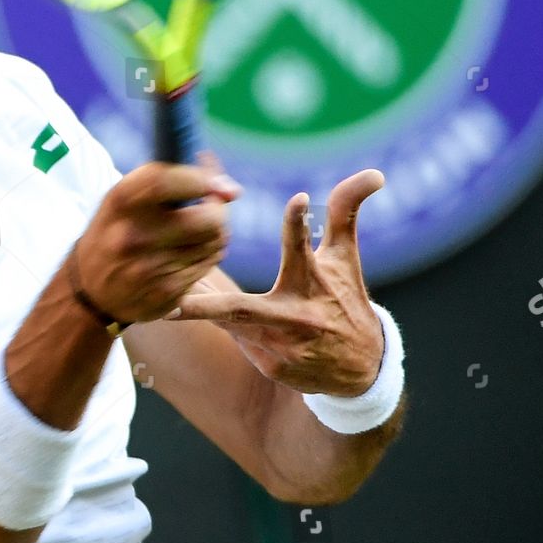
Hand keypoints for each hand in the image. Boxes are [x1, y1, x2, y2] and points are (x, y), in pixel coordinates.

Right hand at [72, 153, 240, 324]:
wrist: (90, 292)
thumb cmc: (115, 233)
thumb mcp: (124, 198)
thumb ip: (169, 182)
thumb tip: (230, 187)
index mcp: (121, 203)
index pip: (168, 181)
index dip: (203, 178)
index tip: (217, 182)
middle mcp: (134, 235)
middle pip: (209, 218)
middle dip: (218, 211)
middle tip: (212, 208)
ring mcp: (151, 268)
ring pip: (215, 242)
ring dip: (215, 234)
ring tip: (196, 232)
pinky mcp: (167, 292)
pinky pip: (208, 265)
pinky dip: (206, 256)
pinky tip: (188, 254)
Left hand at [170, 169, 386, 396]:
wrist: (361, 369)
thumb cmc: (345, 299)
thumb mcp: (345, 256)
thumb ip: (346, 212)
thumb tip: (375, 174)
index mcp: (314, 282)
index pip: (303, 248)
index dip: (298, 223)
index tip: (297, 198)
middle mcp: (297, 317)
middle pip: (244, 309)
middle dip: (206, 307)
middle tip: (172, 300)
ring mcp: (281, 347)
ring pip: (229, 323)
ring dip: (199, 309)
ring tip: (168, 296)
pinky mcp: (271, 367)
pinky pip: (240, 339)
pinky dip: (226, 324)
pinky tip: (217, 316)